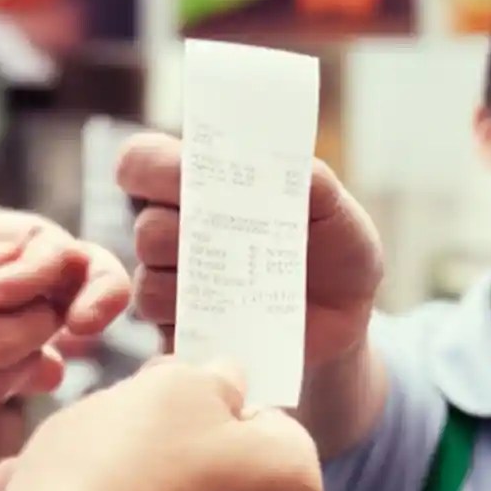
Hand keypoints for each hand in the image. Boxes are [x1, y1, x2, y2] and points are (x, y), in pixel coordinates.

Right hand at [0, 359, 322, 490]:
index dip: (210, 398)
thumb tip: (224, 379)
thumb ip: (211, 377)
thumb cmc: (120, 469)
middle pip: (216, 470)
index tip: (162, 395)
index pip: (265, 419)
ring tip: (64, 475)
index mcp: (296, 480)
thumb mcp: (173, 386)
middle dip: (160, 448)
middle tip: (108, 431)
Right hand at [115, 132, 383, 364]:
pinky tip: (237, 314)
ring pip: (149, 277)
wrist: (346, 318)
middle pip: (146, 226)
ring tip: (245, 281)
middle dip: (182, 230)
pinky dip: (196, 316)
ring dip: (193, 276)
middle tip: (230, 237)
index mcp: (204, 187)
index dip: (147, 167)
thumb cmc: (336, 250)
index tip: (181, 178)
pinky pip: (163, 322)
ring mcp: (178, 281)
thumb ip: (312, 182)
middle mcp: (180, 230)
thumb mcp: (338, 211)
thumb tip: (288, 168)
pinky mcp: (183, 328)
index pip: (144, 163)